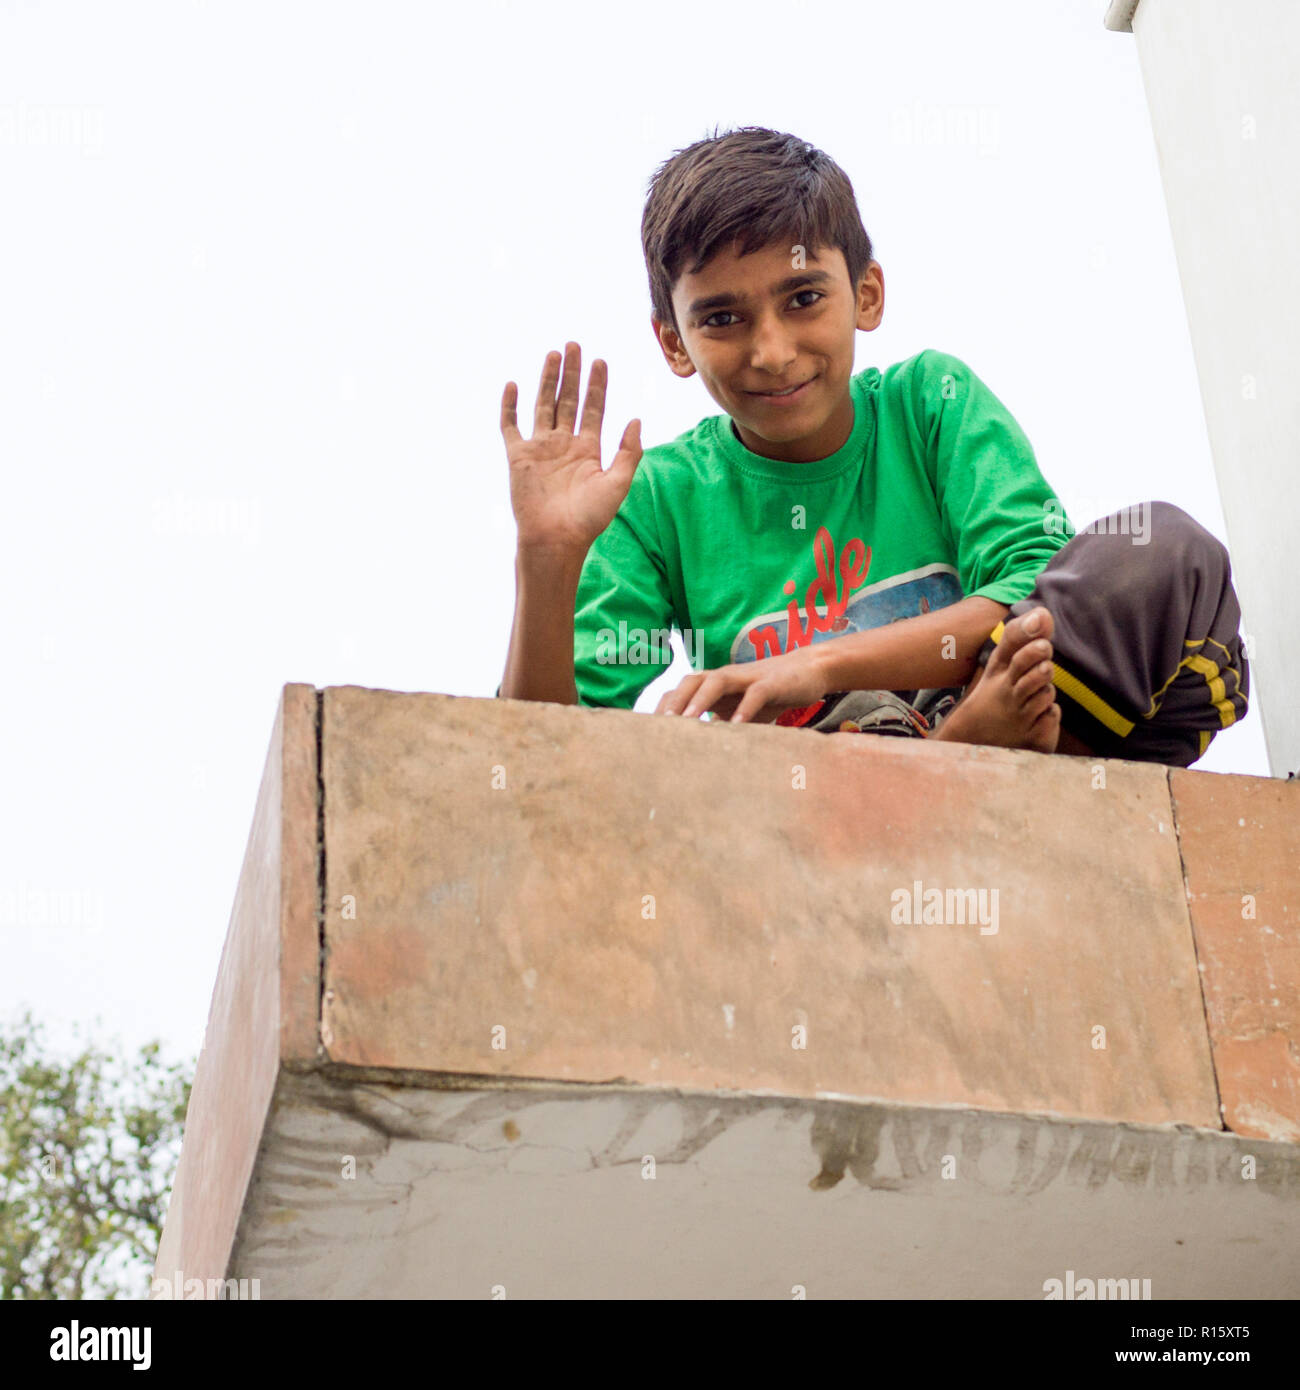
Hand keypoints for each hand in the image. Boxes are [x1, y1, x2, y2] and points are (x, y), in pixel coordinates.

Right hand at [500, 342, 642, 553]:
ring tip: (554, 354)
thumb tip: (637, 419)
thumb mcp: (617, 483)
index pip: (594, 409)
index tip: (601, 361)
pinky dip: (510, 406)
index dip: (598, 385)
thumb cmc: (588, 518)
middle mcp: (564, 446)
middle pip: (568, 400)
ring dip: (548, 380)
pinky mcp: (518, 457)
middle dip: (573, 373)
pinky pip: (511, 426)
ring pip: (544, 405)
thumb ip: (628, 452)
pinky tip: (513, 384)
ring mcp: (540, 449)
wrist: (556, 539)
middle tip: (575, 345)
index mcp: (588, 451)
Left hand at [654, 646, 832, 723]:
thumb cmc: (769, 696)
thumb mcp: (740, 715)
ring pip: (715, 681)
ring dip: (699, 701)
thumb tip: (698, 762)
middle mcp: (724, 677)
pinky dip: (744, 708)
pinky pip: (755, 694)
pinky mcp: (772, 682)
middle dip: (672, 703)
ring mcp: (747, 677)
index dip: (660, 709)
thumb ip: (721, 731)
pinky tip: (736, 726)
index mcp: (712, 686)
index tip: (643, 733)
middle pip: (689, 682)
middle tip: (657, 728)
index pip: (678, 693)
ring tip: (687, 722)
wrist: (809, 670)